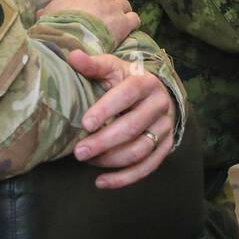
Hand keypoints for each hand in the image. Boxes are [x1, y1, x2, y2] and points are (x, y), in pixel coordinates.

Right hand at [40, 0, 139, 44]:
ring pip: (124, 3)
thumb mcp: (46, 15)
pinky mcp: (124, 23)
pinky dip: (130, 24)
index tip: (90, 0)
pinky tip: (124, 31)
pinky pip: (134, 18)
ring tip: (112, 24)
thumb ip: (47, 11)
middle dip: (107, 2)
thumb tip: (39, 15)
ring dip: (119, 12)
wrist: (68, 44)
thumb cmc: (54, 28)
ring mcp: (114, 7)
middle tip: (101, 16)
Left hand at [67, 50, 175, 188]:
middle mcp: (160, 105)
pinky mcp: (166, 147)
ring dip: (111, 160)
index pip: (127, 95)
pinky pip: (147, 167)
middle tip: (78, 152)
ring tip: (86, 161)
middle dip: (104, 141)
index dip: (106, 109)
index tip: (85, 123)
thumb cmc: (127, 80)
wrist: (157, 93)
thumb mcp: (113, 68)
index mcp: (146, 82)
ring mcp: (165, 128)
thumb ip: (93, 65)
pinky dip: (124, 178)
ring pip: (140, 150)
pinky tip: (101, 182)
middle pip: (132, 127)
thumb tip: (73, 56)